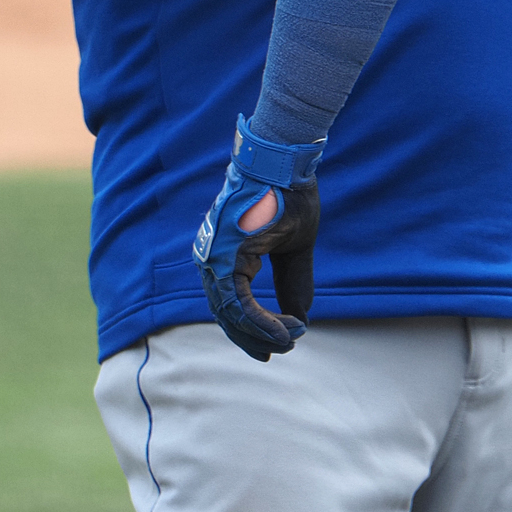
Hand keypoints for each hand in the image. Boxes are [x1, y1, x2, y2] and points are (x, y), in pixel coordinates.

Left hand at [194, 119, 322, 361]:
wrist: (286, 162)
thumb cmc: (289, 194)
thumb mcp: (295, 246)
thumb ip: (294, 282)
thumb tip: (299, 321)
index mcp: (224, 256)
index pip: (232, 305)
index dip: (253, 330)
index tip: (278, 345)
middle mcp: (212, 259)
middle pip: (228, 315)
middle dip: (256, 338)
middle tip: (282, 349)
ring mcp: (215, 257)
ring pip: (232, 314)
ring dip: (263, 333)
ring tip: (291, 340)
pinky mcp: (225, 255)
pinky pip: (239, 302)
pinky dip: (262, 322)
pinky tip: (285, 331)